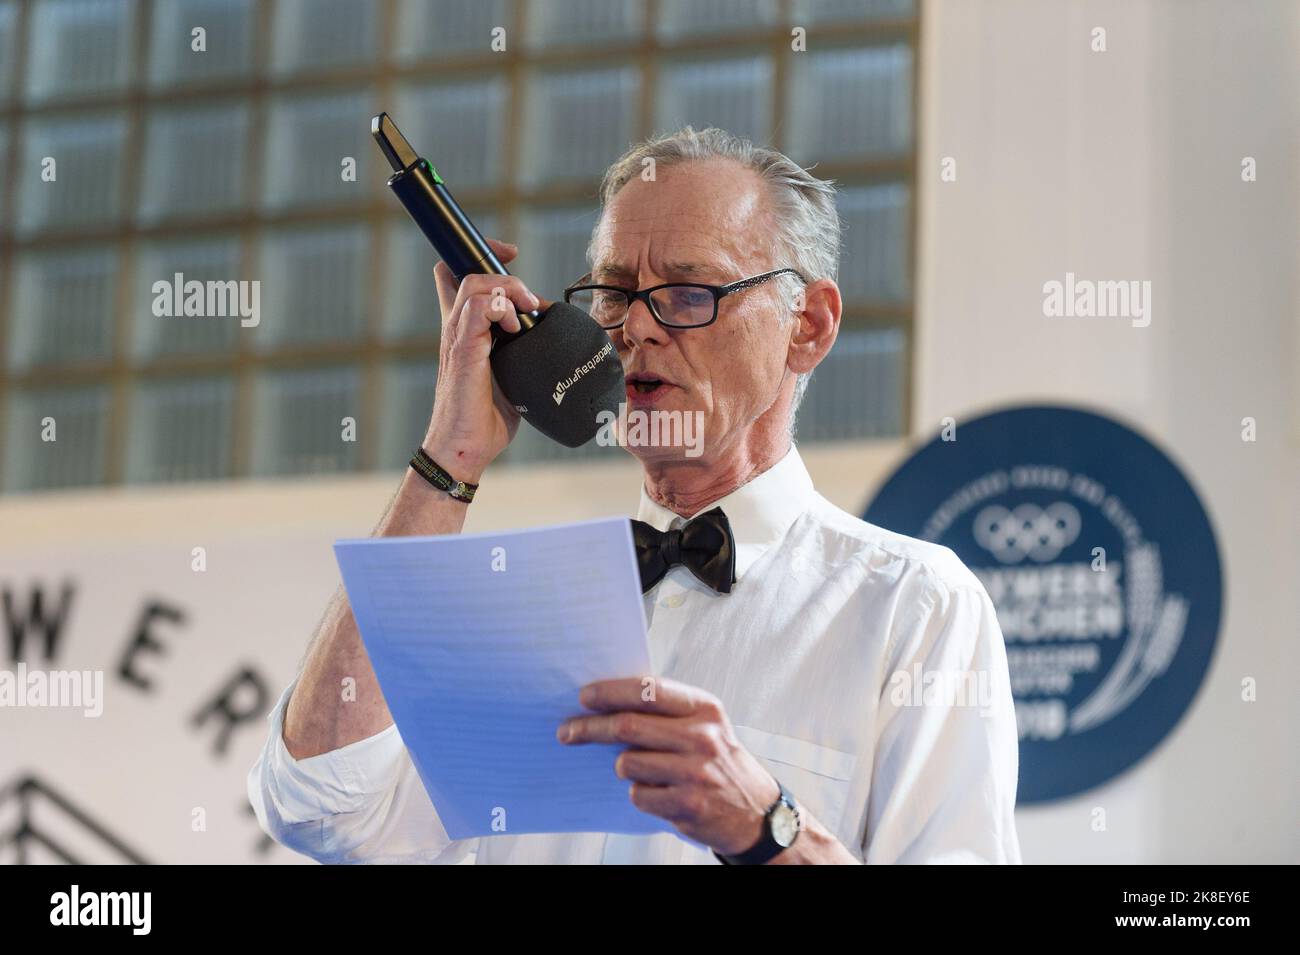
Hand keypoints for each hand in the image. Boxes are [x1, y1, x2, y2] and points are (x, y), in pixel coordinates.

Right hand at [424, 239, 548, 481]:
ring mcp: (456, 337)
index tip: (509, 254)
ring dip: (508, 289)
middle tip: (530, 297)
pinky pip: (477, 308)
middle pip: (466, 269)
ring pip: (475, 283)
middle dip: (502, 266)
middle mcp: (455, 328)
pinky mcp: (462, 351)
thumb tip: (557, 339)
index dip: (483, 254)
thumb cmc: (486, 419)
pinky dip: (502, 308)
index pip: (455, 275)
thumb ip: (526, 353)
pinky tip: (517, 329)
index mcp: (464, 330)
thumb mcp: (513, 377)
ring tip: (527, 312)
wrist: (464, 450)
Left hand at [557, 676, 781, 855]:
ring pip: (627, 762)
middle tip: (567, 731)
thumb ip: (666, 710)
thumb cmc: (718, 760)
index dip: (610, 691)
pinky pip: (638, 794)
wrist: (755, 811)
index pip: (648, 690)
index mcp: (704, 708)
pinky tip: (661, 792)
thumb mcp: (704, 724)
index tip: (584, 696)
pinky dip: (641, 793)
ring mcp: (694, 772)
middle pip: (627, 725)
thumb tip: (607, 700)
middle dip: (589, 727)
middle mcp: (701, 737)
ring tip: (642, 768)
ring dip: (624, 766)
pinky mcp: (687, 805)